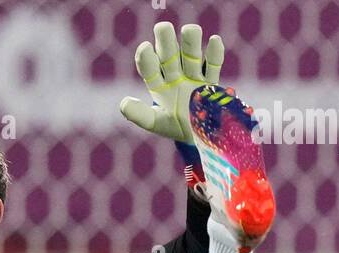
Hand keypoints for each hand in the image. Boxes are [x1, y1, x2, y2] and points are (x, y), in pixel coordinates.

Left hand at [120, 21, 224, 143]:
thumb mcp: (156, 123)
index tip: (145, 48)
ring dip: (190, 41)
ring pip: (191, 55)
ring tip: (190, 30)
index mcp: (159, 84)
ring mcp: (194, 77)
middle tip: (162, 28)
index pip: (150, 67)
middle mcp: (175, 75)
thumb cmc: (175, 127)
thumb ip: (140, 115)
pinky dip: (214, 53)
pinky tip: (214, 41)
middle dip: (166, 41)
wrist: (200, 137)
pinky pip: (213, 65)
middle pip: (169, 54)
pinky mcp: (211, 82)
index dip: (146, 57)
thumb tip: (124, 104)